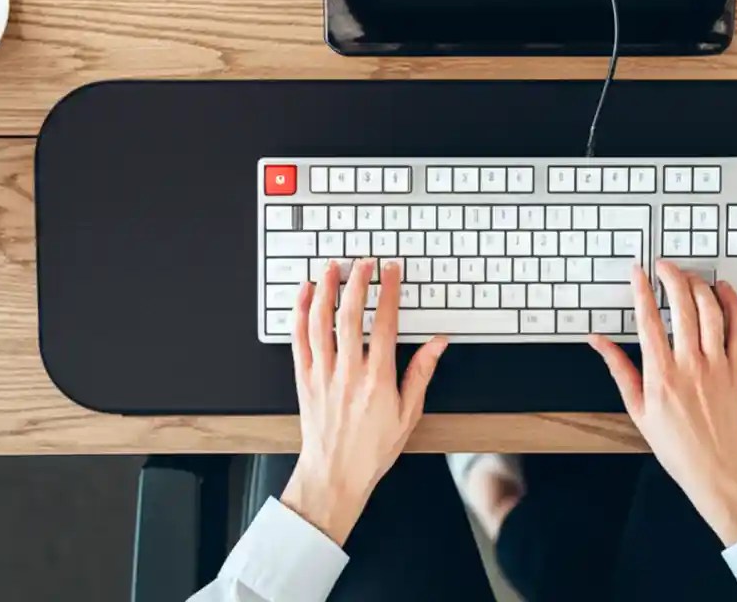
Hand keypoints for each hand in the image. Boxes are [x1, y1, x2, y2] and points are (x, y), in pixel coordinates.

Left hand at [281, 259, 448, 545]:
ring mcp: (323, 374)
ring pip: (320, 322)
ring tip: (332, 268)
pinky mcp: (304, 379)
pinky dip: (300, 313)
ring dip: (325, 290)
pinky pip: (298, 339)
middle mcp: (348, 373)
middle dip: (357, 282)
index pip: (384, 324)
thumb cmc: (372, 448)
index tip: (391, 272)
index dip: (388, 292)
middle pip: (350, 316)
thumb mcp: (409, 413)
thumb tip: (437, 344)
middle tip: (364, 262)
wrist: (335, 474)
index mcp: (377, 380)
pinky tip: (304, 295)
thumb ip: (421, 373)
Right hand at [588, 261, 736, 545]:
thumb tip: (598, 342)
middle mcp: (690, 365)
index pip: (649, 320)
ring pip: (711, 311)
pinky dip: (732, 303)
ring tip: (687, 275)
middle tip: (663, 265)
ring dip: (698, 285)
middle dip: (671, 277)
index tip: (638, 272)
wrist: (716, 468)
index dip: (642, 290)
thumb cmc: (676, 445)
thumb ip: (618, 368)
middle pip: (682, 306)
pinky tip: (723, 290)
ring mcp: (717, 365)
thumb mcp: (637, 408)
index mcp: (661, 375)